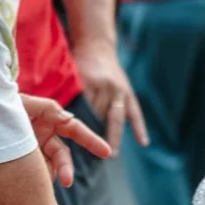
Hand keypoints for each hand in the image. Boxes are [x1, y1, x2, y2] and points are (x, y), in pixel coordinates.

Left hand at [21, 94, 111, 186]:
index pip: (73, 128)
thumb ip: (46, 108)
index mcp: (46, 115)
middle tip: (68, 182)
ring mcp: (32, 147)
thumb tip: (69, 118)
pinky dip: (35, 177)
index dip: (91, 140)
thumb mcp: (21, 102)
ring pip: (49, 164)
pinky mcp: (23, 159)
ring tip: (41, 186)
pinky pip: (35, 170)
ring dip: (48, 175)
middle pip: (61, 152)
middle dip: (66, 167)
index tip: (107, 153)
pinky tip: (28, 182)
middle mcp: (41, 132)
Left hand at [72, 39, 146, 154]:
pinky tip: (143, 142)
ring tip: (112, 155)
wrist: (96, 46)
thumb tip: (60, 121)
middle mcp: (108, 87)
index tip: (72, 146)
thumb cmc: (77, 62)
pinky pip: (135, 113)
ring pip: (116, 117)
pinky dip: (139, 128)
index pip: (83, 110)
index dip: (77, 128)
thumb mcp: (69, 76)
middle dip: (94, 136)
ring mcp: (120, 90)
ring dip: (115, 136)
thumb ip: (67, 96)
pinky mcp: (128, 93)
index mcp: (89, 82)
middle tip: (89, 158)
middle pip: (100, 115)